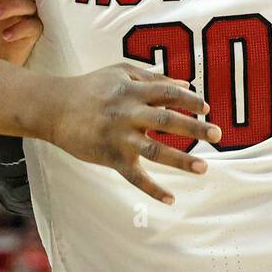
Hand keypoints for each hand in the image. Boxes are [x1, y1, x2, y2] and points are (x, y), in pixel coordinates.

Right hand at [47, 63, 219, 203]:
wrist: (55, 108)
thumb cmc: (92, 87)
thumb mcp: (120, 72)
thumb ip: (152, 77)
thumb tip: (186, 85)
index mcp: (132, 90)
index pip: (167, 93)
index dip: (189, 100)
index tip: (207, 108)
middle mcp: (128, 113)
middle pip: (166, 120)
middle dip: (194, 128)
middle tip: (217, 134)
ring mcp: (119, 137)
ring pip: (154, 150)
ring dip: (181, 160)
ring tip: (204, 168)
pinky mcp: (110, 157)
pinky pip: (134, 176)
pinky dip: (152, 189)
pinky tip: (171, 199)